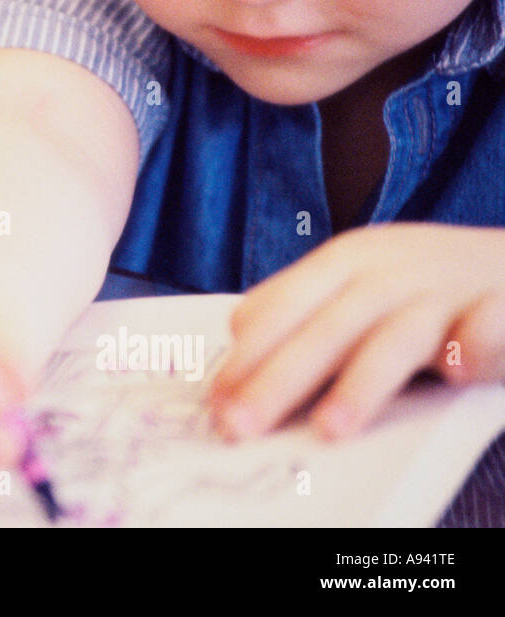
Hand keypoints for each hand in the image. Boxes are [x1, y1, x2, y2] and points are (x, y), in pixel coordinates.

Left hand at [209, 223, 504, 440]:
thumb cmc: (419, 284)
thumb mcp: (356, 281)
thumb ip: (304, 316)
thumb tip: (237, 364)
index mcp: (345, 261)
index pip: (282, 306)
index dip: (247, 355)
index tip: (214, 401)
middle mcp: (389, 271)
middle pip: (325, 328)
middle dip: (278, 379)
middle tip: (239, 425)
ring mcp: (446, 289)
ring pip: (396, 339)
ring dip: (362, 383)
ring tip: (330, 429)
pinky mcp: (501, 306)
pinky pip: (485, 331)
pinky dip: (471, 349)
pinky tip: (454, 375)